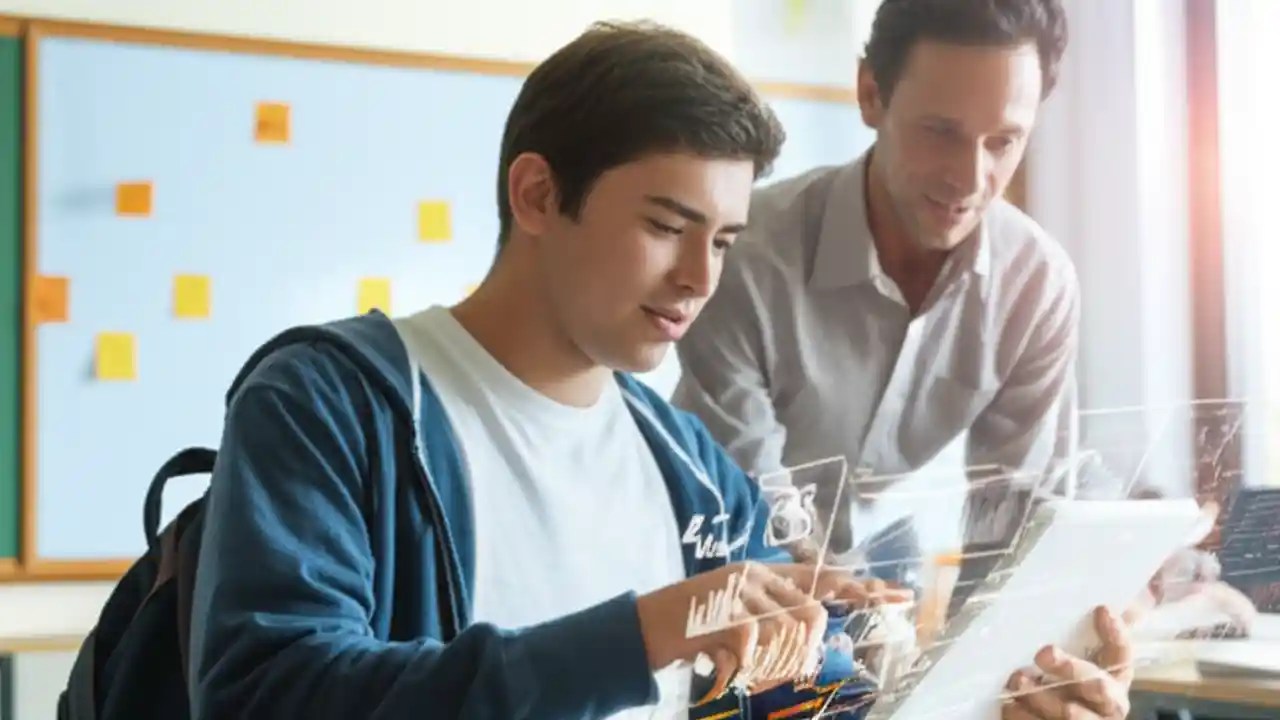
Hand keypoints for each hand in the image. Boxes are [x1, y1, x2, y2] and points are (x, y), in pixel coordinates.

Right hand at [635, 561, 910, 702]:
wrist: (642, 627)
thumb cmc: (691, 626)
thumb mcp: (735, 612)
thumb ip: (770, 612)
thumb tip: (810, 631)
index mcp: (760, 573)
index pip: (821, 575)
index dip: (860, 587)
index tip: (898, 595)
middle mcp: (754, 576)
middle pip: (810, 612)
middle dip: (806, 649)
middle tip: (787, 667)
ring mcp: (739, 593)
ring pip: (788, 632)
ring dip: (775, 662)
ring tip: (748, 669)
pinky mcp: (724, 613)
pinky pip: (758, 646)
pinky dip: (747, 665)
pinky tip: (728, 667)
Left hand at [1001, 606, 1132, 719]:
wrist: (1058, 716)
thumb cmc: (1069, 683)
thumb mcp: (1079, 658)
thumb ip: (1085, 634)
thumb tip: (1107, 596)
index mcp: (1116, 678)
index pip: (1122, 653)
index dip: (1116, 633)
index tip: (1101, 608)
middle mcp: (1109, 704)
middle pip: (1098, 686)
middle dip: (1070, 669)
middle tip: (1043, 652)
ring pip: (1071, 713)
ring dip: (1041, 696)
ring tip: (1017, 679)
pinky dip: (1022, 715)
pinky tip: (1008, 704)